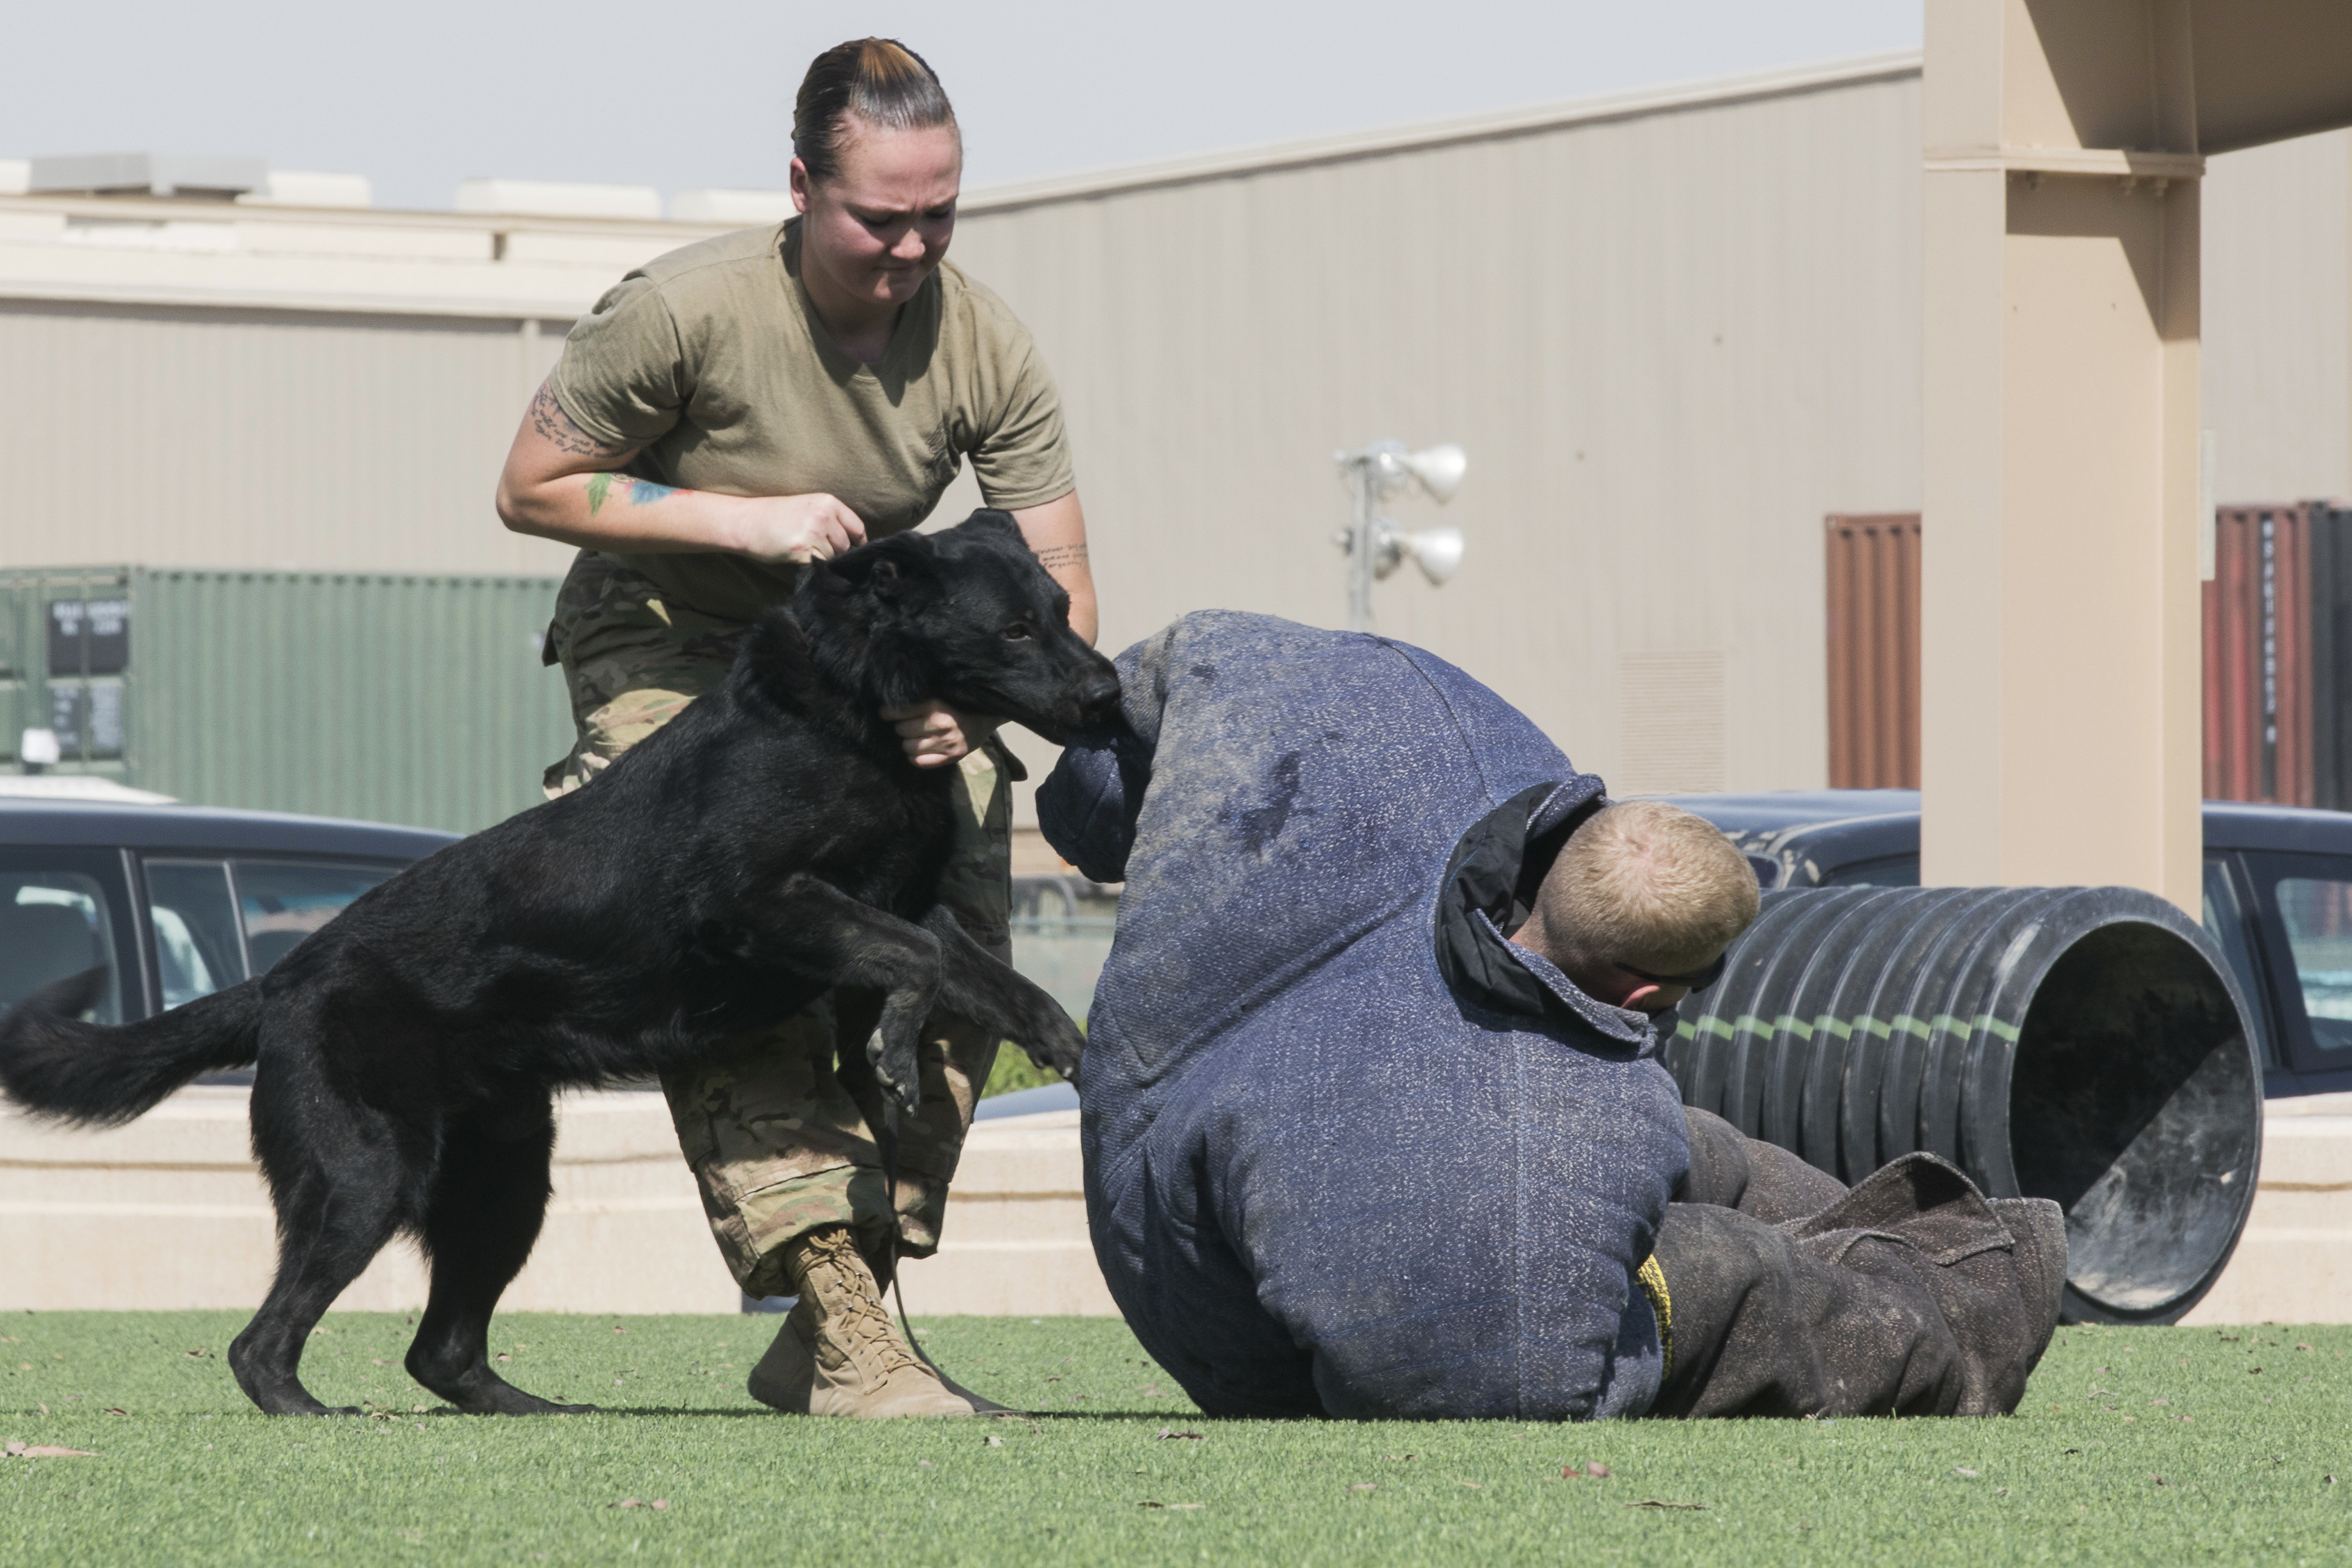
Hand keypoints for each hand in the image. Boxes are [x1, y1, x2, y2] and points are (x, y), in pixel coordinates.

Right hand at [730, 493, 867, 563]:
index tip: (851, 550)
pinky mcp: (803, 549)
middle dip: (836, 552)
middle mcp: (824, 515)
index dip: (857, 542)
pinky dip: (812, 565)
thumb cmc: (776, 516)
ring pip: (834, 557)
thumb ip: (831, 519)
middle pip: (846, 545)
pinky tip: (797, 556)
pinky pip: (819, 564)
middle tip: (815, 549)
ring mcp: (814, 532)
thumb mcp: (807, 507)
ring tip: (803, 550)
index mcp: (828, 502)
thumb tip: (853, 543)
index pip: (857, 528)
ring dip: (823, 559)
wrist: (746, 522)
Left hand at [882, 701, 997, 768]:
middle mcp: (939, 725)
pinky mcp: (951, 757)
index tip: (886, 713)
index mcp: (935, 706)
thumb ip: (920, 701)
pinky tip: (920, 750)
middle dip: (901, 727)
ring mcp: (945, 743)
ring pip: (908, 747)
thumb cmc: (960, 703)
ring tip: (916, 737)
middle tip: (909, 724)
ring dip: (908, 742)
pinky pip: (919, 762)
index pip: (897, 712)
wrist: (989, 716)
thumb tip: (889, 707)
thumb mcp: (940, 696)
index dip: (888, 712)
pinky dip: (915, 757)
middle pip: (901, 730)